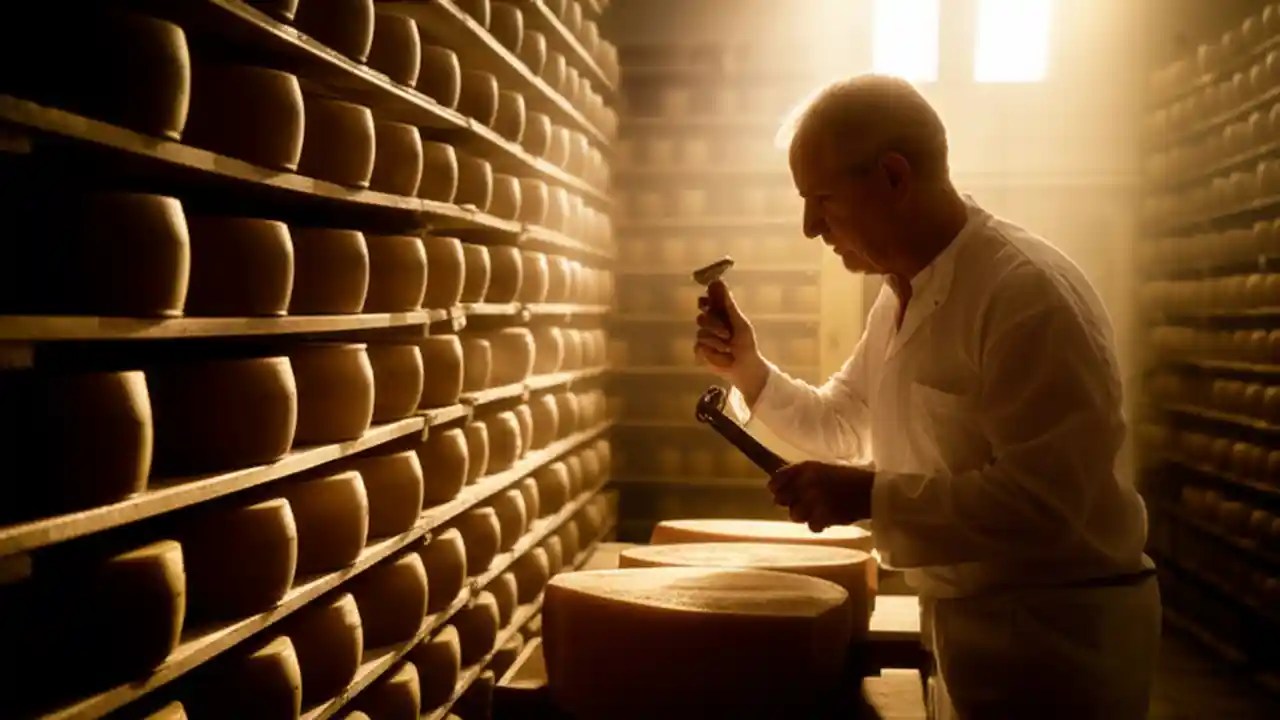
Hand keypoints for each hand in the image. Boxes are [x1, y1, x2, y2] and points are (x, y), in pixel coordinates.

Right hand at [694, 280, 766, 398]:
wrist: (745, 367)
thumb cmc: (746, 344)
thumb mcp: (739, 322)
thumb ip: (728, 304)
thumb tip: (718, 281)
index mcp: (720, 314)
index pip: (706, 301)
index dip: (706, 301)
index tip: (708, 302)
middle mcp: (710, 324)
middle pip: (702, 317)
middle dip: (715, 325)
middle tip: (727, 333)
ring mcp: (703, 338)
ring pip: (702, 333)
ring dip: (716, 341)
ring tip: (728, 348)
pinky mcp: (700, 352)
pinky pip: (699, 346)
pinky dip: (712, 351)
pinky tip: (721, 356)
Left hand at [768, 461, 873, 532]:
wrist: (872, 491)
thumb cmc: (849, 477)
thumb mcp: (824, 468)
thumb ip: (803, 474)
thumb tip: (780, 485)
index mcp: (807, 467)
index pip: (777, 478)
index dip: (776, 487)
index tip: (778, 491)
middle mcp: (807, 482)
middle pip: (781, 499)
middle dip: (789, 502)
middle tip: (801, 503)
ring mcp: (815, 500)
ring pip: (794, 514)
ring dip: (804, 515)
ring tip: (816, 511)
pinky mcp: (824, 516)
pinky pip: (811, 526)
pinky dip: (818, 524)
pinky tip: (826, 519)